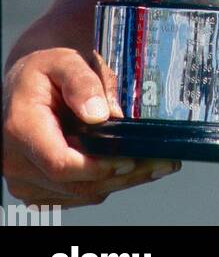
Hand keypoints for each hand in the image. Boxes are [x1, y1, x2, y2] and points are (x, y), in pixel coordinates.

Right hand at [3, 48, 179, 208]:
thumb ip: (82, 82)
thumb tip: (100, 113)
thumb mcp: (64, 61)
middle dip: (123, 175)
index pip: (61, 164)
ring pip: (81, 194)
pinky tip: (134, 167)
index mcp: (21, 129)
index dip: (98, 167)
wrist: (25, 84)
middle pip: (76, 184)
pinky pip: (77, 195)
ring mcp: (25, 180)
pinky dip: (106, 182)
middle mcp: (17, 161)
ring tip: (158, 163)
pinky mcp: (38, 188)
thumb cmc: (45, 70)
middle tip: (164, 161)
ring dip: (121, 181)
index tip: (131, 158)